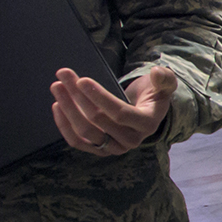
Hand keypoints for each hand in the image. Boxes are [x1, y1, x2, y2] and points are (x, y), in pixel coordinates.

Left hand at [51, 66, 173, 156]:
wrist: (145, 113)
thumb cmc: (152, 95)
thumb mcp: (163, 84)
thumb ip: (164, 78)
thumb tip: (157, 72)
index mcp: (147, 124)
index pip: (119, 113)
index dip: (99, 97)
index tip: (82, 80)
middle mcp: (131, 140)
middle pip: (97, 121)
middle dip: (77, 96)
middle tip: (64, 75)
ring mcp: (113, 148)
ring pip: (84, 132)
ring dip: (67, 109)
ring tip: (57, 87)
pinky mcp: (99, 149)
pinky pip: (77, 142)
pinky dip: (64, 125)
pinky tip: (57, 106)